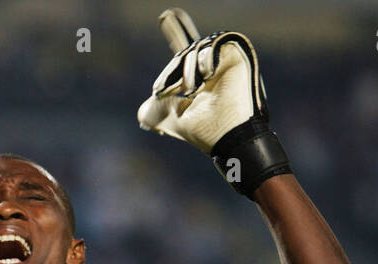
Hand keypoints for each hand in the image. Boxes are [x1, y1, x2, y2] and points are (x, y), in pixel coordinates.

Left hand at [137, 8, 289, 197]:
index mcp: (196, 79)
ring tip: (192, 91)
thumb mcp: (166, 119)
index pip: (183, 52)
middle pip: (182, 54)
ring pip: (195, 49)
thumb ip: (152, 111)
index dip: (175, 31)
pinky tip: (207, 75)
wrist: (223, 134)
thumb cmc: (201, 130)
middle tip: (164, 92)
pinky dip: (204, 58)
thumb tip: (142, 117)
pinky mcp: (236, 54)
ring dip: (186, 71)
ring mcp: (223, 60)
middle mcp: (210, 66)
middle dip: (171, 74)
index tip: (166, 15)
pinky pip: (215, 42)